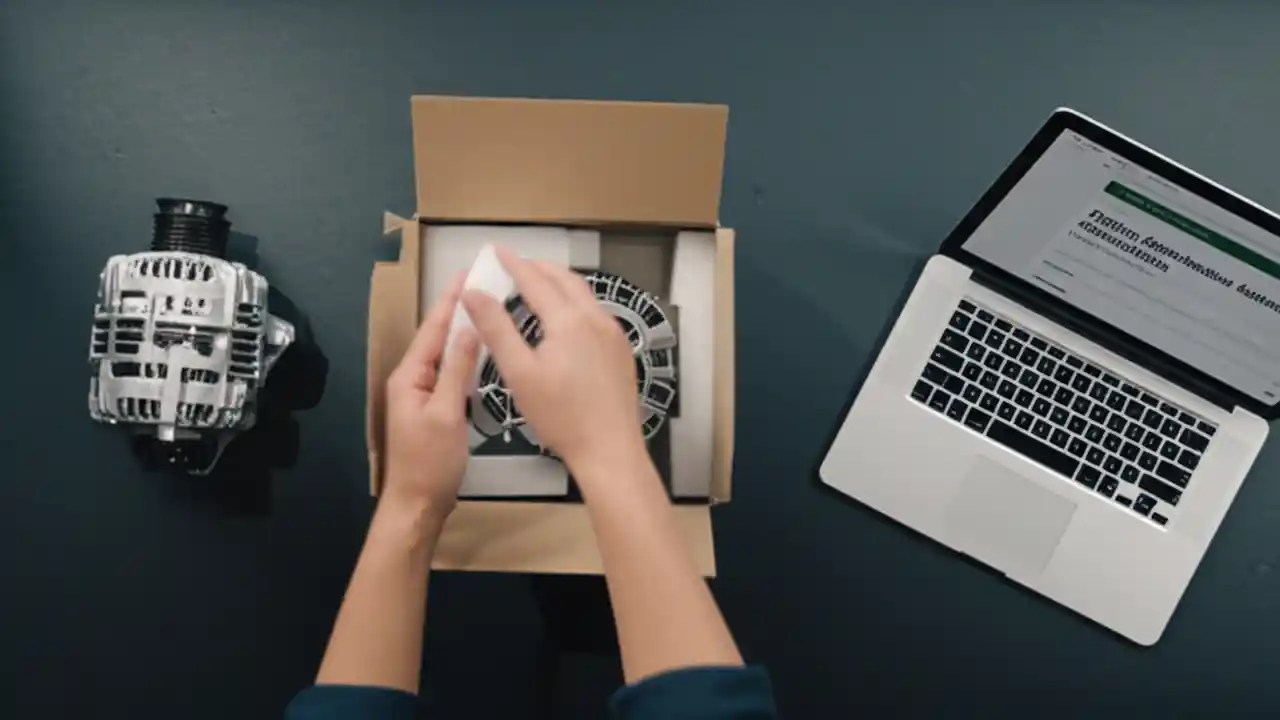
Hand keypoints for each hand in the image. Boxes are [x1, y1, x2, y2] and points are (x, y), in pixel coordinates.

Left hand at [383, 274, 479, 518]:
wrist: (418, 505)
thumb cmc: (431, 463)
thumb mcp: (447, 413)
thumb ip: (457, 370)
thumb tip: (469, 329)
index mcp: (410, 376)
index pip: (433, 329)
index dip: (450, 301)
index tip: (466, 274)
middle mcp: (412, 381)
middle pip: (437, 338)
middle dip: (457, 311)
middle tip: (482, 287)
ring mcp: (422, 397)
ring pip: (444, 357)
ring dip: (463, 334)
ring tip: (486, 312)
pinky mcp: (434, 411)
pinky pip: (450, 375)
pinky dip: (465, 360)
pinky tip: (481, 355)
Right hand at [461, 246, 646, 476]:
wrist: (610, 449)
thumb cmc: (560, 415)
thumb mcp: (519, 372)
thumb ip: (496, 328)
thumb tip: (474, 293)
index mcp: (570, 320)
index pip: (536, 280)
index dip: (514, 264)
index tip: (497, 250)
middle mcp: (596, 319)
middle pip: (566, 281)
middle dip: (539, 268)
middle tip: (516, 264)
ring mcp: (614, 335)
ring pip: (585, 296)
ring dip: (559, 285)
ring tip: (538, 286)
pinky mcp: (621, 352)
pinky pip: (596, 315)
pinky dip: (575, 304)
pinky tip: (565, 320)